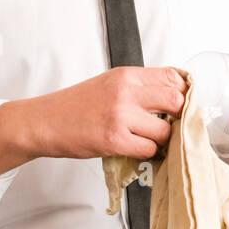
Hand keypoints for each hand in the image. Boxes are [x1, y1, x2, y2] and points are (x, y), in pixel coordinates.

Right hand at [30, 66, 187, 158]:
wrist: (44, 122)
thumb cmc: (74, 106)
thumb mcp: (109, 84)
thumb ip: (138, 88)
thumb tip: (172, 97)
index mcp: (126, 75)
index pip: (172, 77)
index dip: (184, 92)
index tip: (183, 102)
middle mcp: (125, 92)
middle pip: (177, 100)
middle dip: (181, 115)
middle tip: (174, 124)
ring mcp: (121, 116)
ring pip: (166, 130)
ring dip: (163, 139)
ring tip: (150, 139)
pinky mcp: (114, 140)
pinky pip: (149, 149)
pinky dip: (148, 153)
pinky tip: (137, 149)